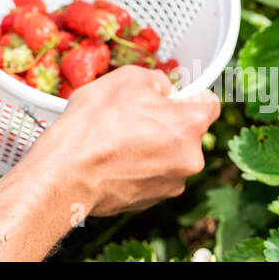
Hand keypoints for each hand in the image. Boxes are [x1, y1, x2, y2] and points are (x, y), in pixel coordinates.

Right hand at [20, 66, 220, 216]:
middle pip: (187, 131)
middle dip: (165, 122)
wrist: (67, 171)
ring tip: (116, 138)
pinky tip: (112, 158)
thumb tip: (163, 89)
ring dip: (151, 145)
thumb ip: (157, 80)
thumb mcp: (128, 78)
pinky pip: (151, 175)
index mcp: (191, 124)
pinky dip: (137, 166)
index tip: (174, 94)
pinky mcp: (150, 201)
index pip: (210, 102)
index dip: (191, 94)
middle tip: (133, 114)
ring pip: (168, 155)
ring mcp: (172, 183)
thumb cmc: (96, 124)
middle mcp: (191, 158)